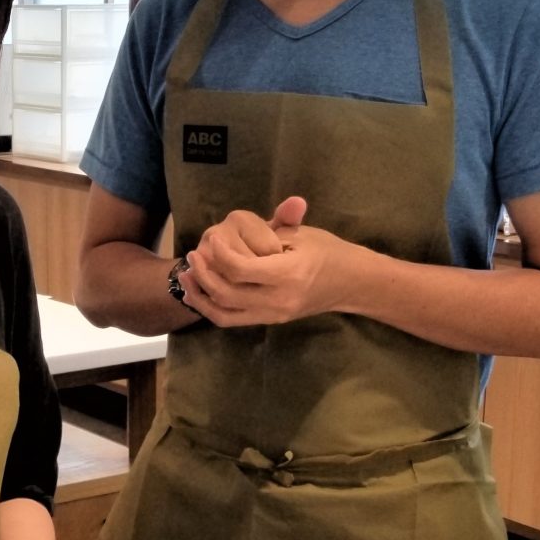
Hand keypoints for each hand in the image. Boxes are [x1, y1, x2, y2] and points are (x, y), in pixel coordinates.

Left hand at [178, 197, 356, 327]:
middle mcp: (278, 300)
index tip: (212, 239)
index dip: (220, 254)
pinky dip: (211, 308)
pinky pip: (232, 320)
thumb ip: (270, 227)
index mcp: (288, 274)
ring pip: (223, 313)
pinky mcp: (269, 321)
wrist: (351, 283)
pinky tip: (200, 292)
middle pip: (226, 293)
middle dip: (204, 273)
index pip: (240, 269)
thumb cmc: (328, 252)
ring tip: (188, 275)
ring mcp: (273, 315)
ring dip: (200, 295)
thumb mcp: (302, 233)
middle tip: (193, 255)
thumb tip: (238, 218)